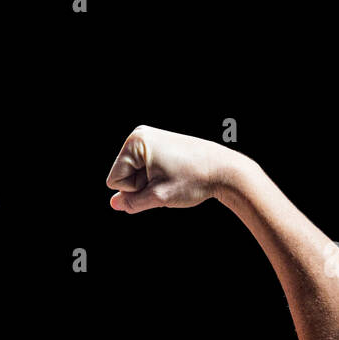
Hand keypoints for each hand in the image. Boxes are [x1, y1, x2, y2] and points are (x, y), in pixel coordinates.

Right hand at [106, 125, 228, 211]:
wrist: (224, 170)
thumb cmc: (192, 181)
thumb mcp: (158, 197)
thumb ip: (131, 202)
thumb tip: (114, 204)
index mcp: (136, 142)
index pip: (114, 180)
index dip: (134, 190)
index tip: (158, 182)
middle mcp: (140, 135)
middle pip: (122, 175)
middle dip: (141, 185)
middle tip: (167, 181)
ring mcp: (150, 138)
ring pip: (134, 174)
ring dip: (150, 183)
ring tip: (172, 177)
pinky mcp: (160, 144)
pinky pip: (145, 169)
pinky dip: (156, 177)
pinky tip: (174, 174)